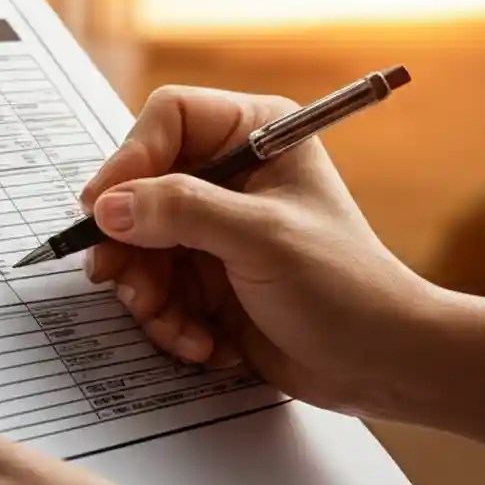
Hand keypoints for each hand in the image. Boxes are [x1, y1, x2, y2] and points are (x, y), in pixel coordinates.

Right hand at [80, 86, 438, 417]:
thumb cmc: (346, 288)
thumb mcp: (260, 239)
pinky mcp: (206, 277)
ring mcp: (214, 228)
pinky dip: (169, 320)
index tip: (104, 210)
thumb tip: (109, 205)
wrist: (380, 363)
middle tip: (120, 280)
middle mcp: (229, 175)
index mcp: (254, 135)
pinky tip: (205, 343)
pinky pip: (156, 288)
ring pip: (139, 246)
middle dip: (130, 246)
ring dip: (149, 294)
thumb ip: (181, 212)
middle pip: (139, 189)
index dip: (129, 161)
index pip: (166, 121)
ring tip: (176, 326)